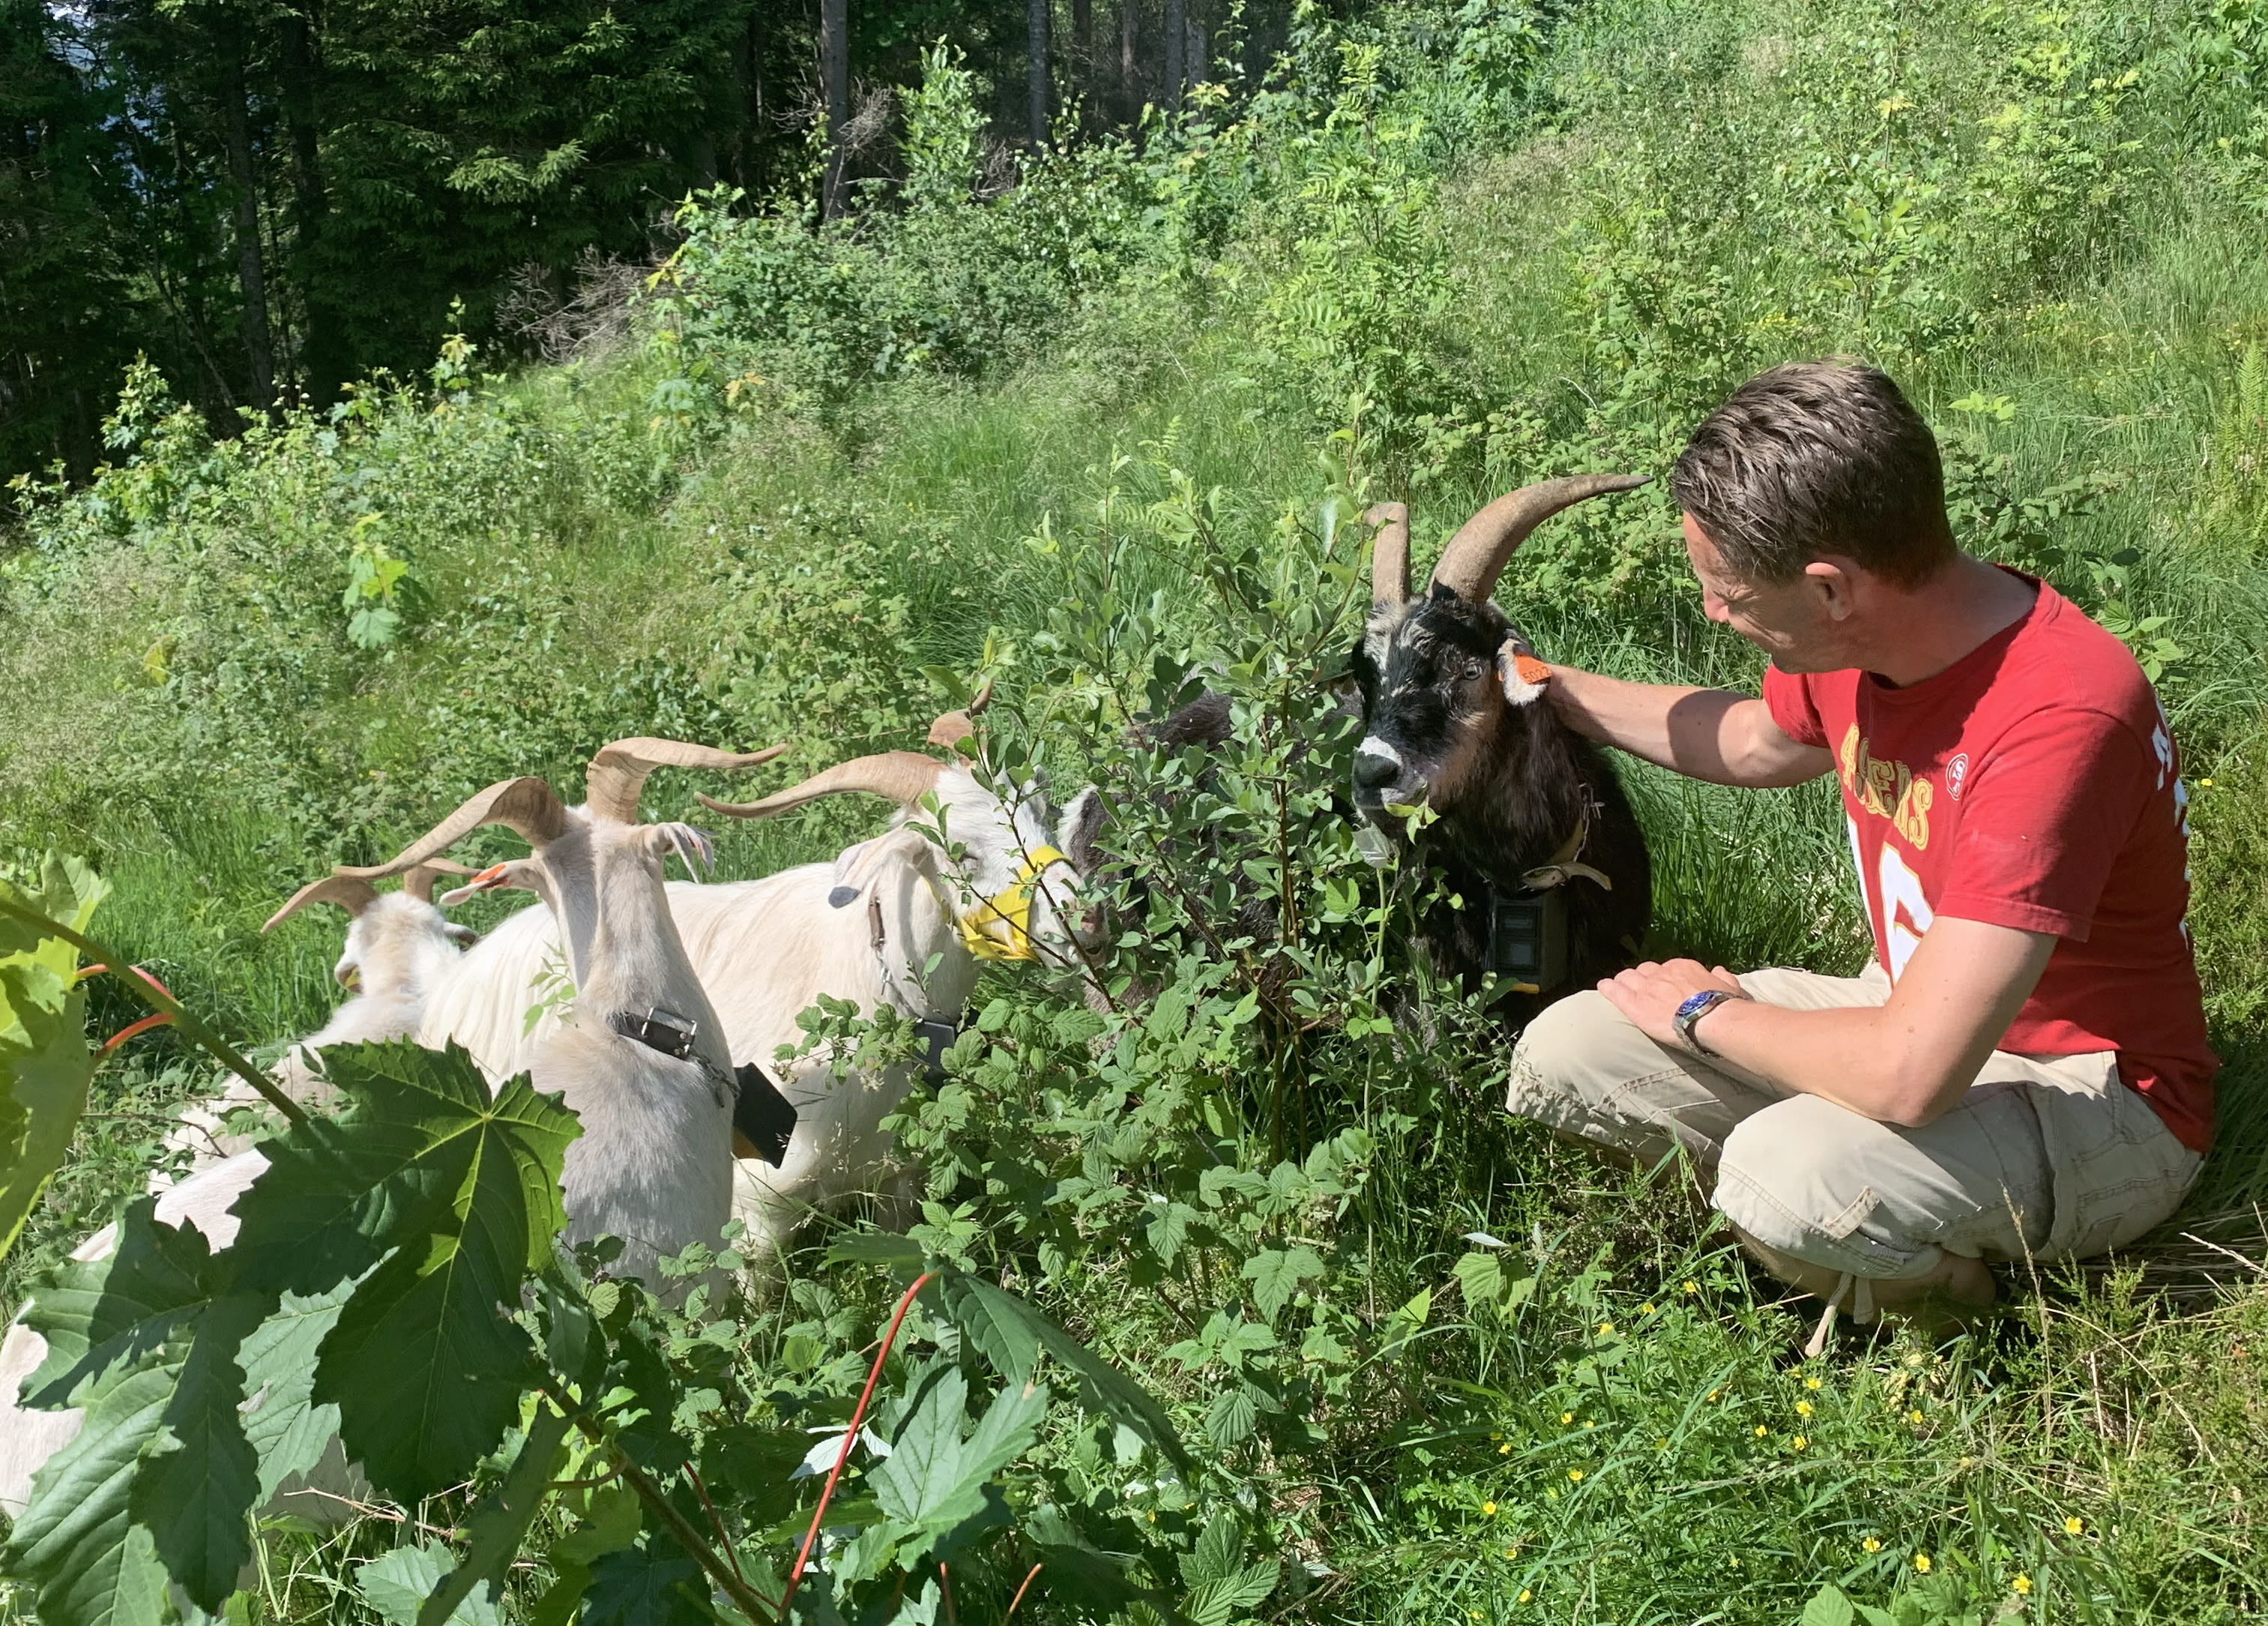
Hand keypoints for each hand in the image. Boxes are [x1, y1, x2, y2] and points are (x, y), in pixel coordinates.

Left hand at [1596, 958, 1743, 1051]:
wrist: (1713, 1018)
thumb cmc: (1724, 1005)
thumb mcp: (1729, 985)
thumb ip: (1721, 977)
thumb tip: (1718, 971)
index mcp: (1682, 967)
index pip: (1666, 969)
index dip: (1662, 978)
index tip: (1664, 986)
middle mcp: (1661, 974)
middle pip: (1644, 971)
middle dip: (1642, 978)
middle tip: (1641, 988)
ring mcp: (1646, 988)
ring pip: (1628, 978)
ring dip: (1624, 982)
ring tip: (1619, 987)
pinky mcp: (1635, 1005)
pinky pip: (1616, 992)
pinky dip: (1609, 988)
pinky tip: (1603, 987)